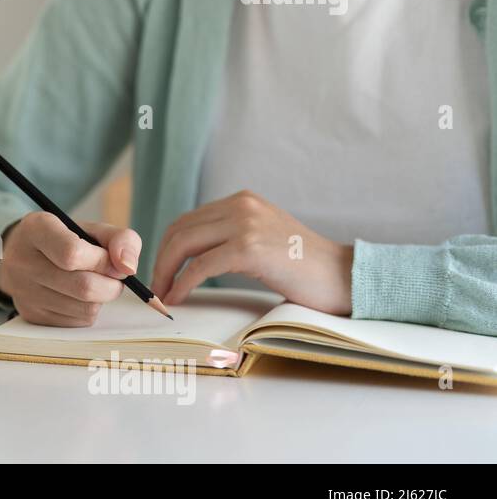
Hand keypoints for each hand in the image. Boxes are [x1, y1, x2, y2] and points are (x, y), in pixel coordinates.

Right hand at [0, 212, 141, 326]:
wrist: (23, 255)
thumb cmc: (64, 239)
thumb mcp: (91, 228)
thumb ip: (119, 239)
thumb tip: (128, 268)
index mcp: (36, 230)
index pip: (72, 253)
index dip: (104, 262)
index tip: (116, 263)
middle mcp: (23, 262)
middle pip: (84, 286)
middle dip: (111, 285)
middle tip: (113, 277)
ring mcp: (24, 292)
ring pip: (85, 308)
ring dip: (101, 299)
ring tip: (93, 283)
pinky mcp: (32, 315)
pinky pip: (78, 322)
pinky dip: (88, 310)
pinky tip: (78, 296)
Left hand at [151, 190, 352, 313]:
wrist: (344, 277)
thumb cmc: (304, 268)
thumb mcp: (263, 238)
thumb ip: (231, 237)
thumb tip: (191, 257)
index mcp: (242, 201)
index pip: (188, 220)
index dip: (167, 246)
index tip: (161, 271)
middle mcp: (241, 205)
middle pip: (180, 230)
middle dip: (161, 259)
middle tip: (154, 286)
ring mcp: (246, 224)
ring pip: (184, 244)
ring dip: (166, 271)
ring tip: (162, 294)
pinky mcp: (249, 248)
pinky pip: (200, 266)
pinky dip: (182, 283)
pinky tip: (178, 297)